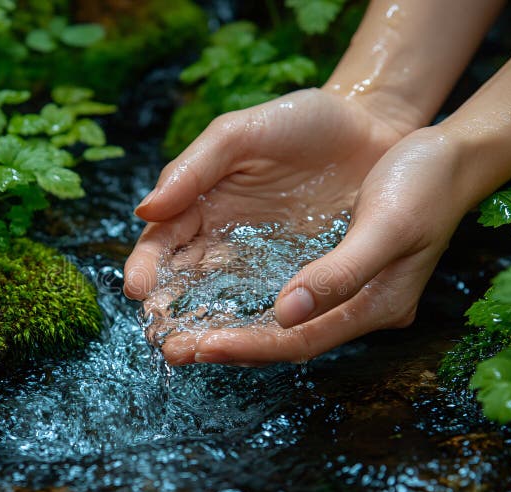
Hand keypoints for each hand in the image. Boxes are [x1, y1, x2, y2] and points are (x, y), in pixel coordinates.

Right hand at [124, 88, 417, 363]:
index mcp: (202, 203)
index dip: (147, 266)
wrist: (372, 126)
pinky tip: (248, 344)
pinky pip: (275, 307)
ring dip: (208, 328)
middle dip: (170, 313)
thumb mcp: (241, 134)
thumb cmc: (302, 121)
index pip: (162, 242)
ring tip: (195, 352)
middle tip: (162, 338)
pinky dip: (258, 327)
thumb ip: (194, 168)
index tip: (139, 289)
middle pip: (186, 284)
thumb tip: (144, 210)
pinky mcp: (302, 277)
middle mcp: (226, 239)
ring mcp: (263, 262)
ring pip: (225, 303)